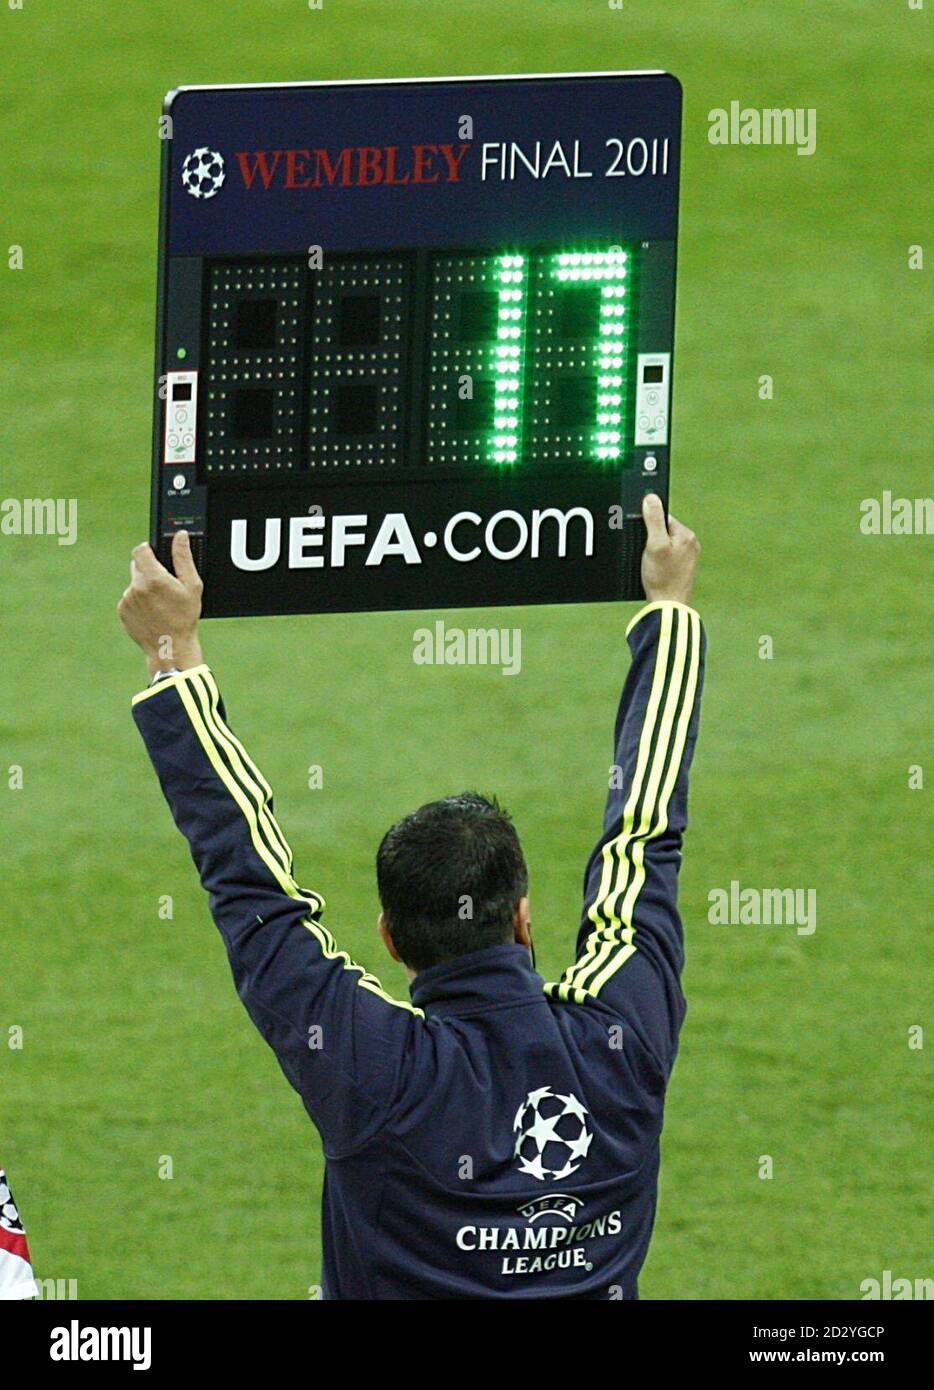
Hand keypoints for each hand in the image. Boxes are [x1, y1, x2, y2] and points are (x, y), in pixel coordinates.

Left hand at [118, 531, 203, 675]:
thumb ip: (184, 558)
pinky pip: (129, 598)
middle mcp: (136, 587)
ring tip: (160, 603)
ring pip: (134, 583)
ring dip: (144, 587)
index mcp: (153, 578)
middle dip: (150, 571)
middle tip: (165, 585)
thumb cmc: (184, 618)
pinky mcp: (122, 611)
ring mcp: (127, 599)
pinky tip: (152, 612)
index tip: (155, 555)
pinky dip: (138, 601)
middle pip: (138, 566)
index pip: (140, 550)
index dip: (148, 550)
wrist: (169, 648)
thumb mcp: (191, 586)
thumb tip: (181, 536)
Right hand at [640, 494, 699, 603]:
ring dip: (655, 552)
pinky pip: (668, 558)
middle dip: (652, 540)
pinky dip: (660, 563)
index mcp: (687, 535)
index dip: (649, 527)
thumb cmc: (661, 577)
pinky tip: (656, 573)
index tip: (644, 540)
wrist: (669, 606)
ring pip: (665, 546)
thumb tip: (651, 498)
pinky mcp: (684, 569)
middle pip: (664, 532)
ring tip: (652, 566)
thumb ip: (653, 520)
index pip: (663, 518)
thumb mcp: (654, 544)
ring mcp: (689, 558)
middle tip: (647, 555)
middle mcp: (692, 545)